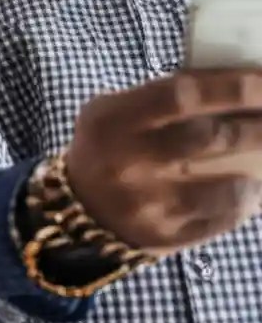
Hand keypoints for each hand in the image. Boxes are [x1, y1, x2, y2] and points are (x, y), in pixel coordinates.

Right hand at [67, 70, 261, 252]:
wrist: (79, 211)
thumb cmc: (109, 147)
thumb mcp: (116, 112)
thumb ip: (163, 99)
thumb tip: (236, 86)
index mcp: (114, 120)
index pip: (184, 95)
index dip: (234, 87)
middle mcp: (129, 162)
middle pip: (213, 139)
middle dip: (259, 128)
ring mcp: (148, 204)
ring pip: (226, 188)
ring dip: (255, 175)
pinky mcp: (165, 236)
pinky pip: (222, 219)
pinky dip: (242, 204)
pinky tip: (248, 192)